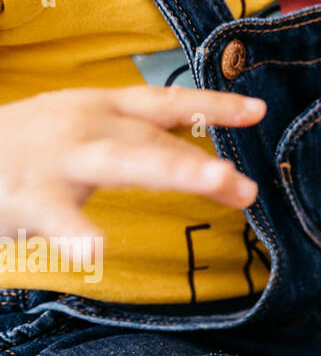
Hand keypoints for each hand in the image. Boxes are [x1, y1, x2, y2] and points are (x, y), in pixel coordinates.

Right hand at [0, 86, 265, 239]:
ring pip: (124, 162)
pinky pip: (55, 218)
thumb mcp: (85, 129)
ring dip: (176, 171)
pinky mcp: (25, 195)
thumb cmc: (28, 147)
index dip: (212, 104)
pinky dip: (75, 234)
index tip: (260, 112)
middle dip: (202, 162)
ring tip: (220, 182)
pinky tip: (96, 251)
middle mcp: (87, 126)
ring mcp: (57, 159)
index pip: (167, 103)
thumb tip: (202, 162)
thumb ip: (138, 140)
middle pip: (155, 139)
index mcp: (103, 108)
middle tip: (246, 186)